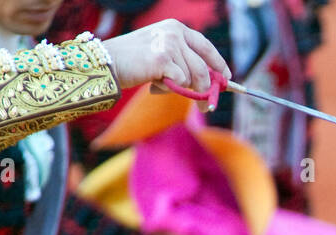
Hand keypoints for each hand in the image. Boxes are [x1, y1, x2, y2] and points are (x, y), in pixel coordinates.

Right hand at [102, 20, 230, 103]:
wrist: (108, 63)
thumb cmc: (135, 62)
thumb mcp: (163, 54)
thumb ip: (183, 62)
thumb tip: (210, 82)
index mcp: (175, 28)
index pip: (205, 46)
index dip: (218, 63)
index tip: (227, 77)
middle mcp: (174, 32)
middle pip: (202, 68)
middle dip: (207, 90)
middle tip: (206, 106)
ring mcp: (169, 44)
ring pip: (191, 78)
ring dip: (179, 88)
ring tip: (160, 82)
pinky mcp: (163, 59)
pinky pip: (179, 82)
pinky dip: (168, 88)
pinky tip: (153, 81)